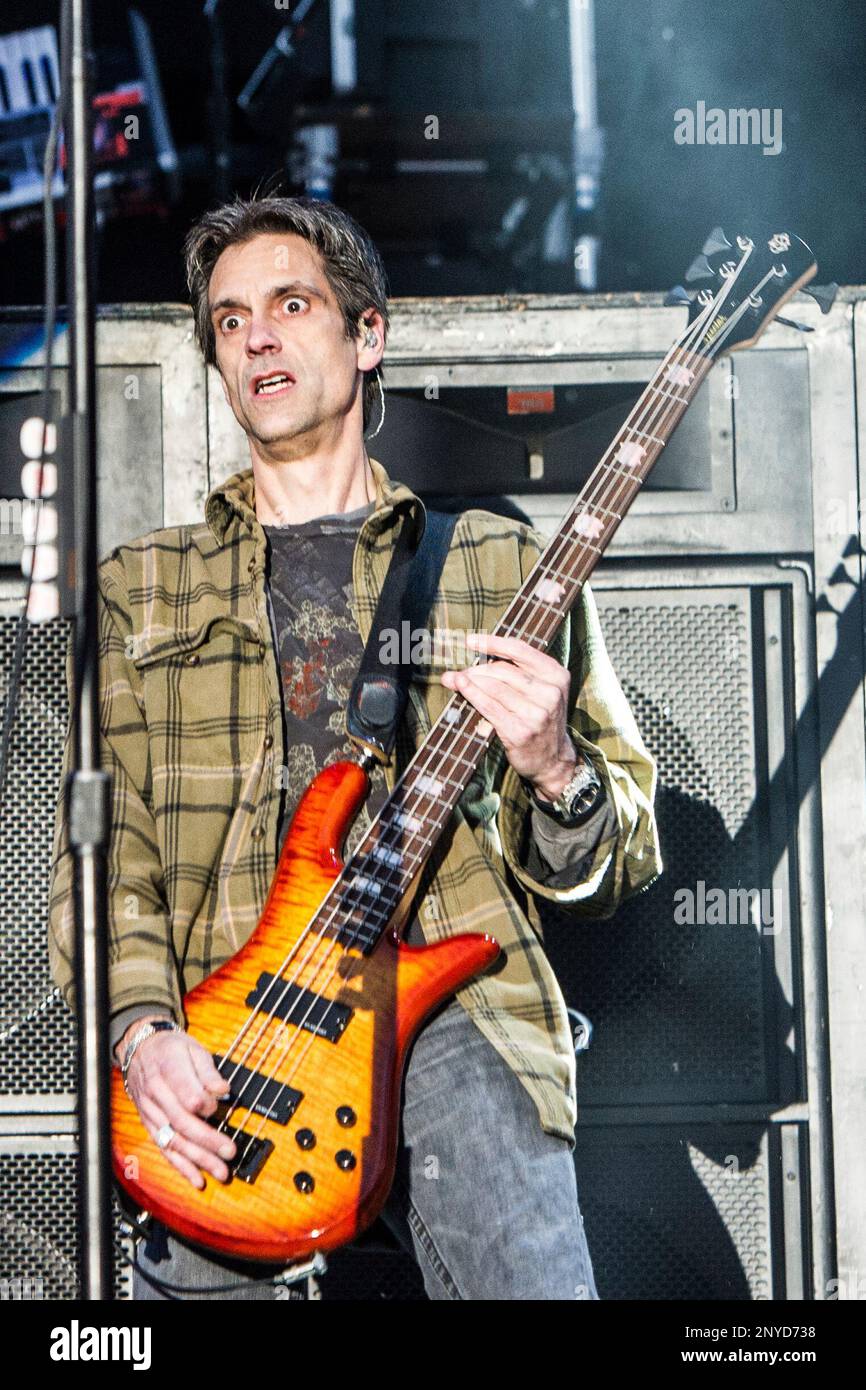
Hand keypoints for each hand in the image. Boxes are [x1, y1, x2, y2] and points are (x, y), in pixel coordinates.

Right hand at [118, 1017, 235, 1189]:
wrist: (140, 1050)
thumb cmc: (171, 1049)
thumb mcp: (193, 1048)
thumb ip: (208, 1071)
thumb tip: (223, 1089)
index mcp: (168, 1070)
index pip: (187, 1095)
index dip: (205, 1105)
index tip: (219, 1106)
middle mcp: (156, 1094)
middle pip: (182, 1122)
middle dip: (207, 1141)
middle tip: (229, 1151)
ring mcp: (151, 1112)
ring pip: (173, 1140)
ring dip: (197, 1159)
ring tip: (220, 1171)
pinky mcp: (150, 1124)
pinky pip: (164, 1148)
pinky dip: (180, 1166)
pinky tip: (197, 1178)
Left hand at [440, 633, 578, 800]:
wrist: (553, 760)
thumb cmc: (541, 719)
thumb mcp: (542, 691)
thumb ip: (517, 672)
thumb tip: (477, 656)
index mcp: (557, 676)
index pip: (521, 650)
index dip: (492, 643)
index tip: (470, 640)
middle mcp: (549, 693)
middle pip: (502, 669)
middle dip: (476, 669)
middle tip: (460, 672)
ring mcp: (536, 713)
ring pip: (493, 687)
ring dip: (469, 681)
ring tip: (455, 679)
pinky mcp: (520, 731)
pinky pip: (489, 706)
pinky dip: (471, 694)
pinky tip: (461, 687)